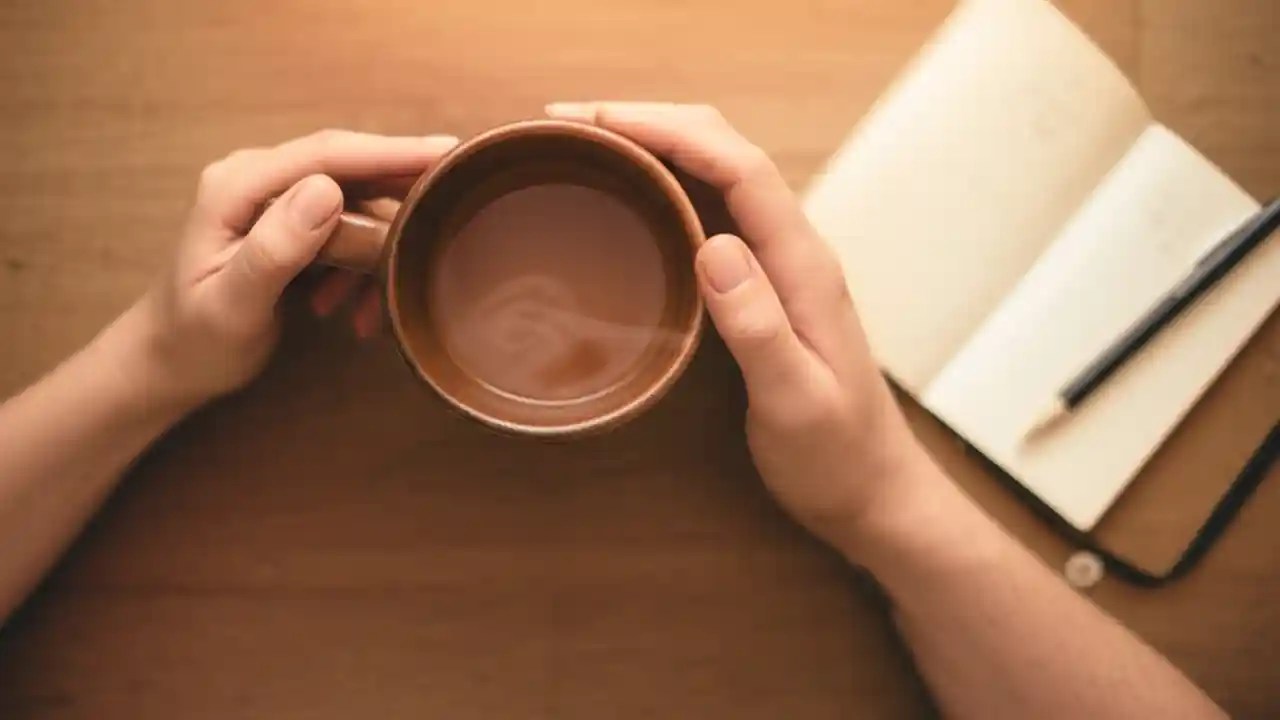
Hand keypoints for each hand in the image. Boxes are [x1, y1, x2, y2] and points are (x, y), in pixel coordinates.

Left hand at [133, 129, 457, 407]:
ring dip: (373, 254)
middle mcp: (256, 179)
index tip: (447, 152)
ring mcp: (272, 199)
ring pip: (352, 206)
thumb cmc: (195, 340)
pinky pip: (342, 231)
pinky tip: (351, 311)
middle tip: (454, 209)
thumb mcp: (233, 303)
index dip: (390, 152)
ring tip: (371, 309)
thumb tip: (327, 191)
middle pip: (348, 169)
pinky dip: (358, 270)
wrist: (168, 364)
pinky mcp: (286, 222)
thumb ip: (276, 248)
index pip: (327, 155)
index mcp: (239, 186)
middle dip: (399, 196)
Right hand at [546, 102, 937, 548]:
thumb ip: (758, 326)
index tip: (601, 122)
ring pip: (717, 177)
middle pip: (726, 153)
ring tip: (586, 144)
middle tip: (570, 124)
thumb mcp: (794, 402)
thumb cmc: (835, 457)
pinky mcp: (763, 288)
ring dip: (657, 146)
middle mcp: (793, 251)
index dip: (672, 131)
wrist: (873, 493)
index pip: (740, 167)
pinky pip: (712, 215)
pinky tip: (630, 198)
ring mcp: (779, 267)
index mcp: (803, 266)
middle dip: (653, 123)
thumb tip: (713, 246)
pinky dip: (666, 188)